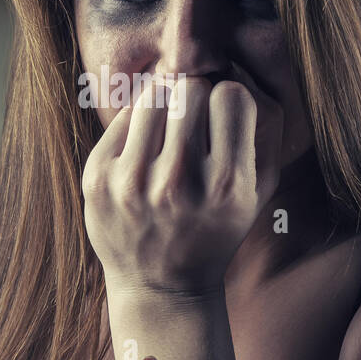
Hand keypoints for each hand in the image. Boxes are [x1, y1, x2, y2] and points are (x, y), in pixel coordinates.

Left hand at [80, 65, 283, 295]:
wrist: (161, 287)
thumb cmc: (215, 230)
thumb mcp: (257, 194)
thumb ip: (262, 133)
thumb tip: (239, 72)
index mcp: (227, 188)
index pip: (231, 97)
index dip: (230, 103)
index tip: (224, 121)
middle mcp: (179, 184)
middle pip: (191, 89)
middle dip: (196, 99)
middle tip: (194, 124)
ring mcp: (133, 183)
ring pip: (153, 94)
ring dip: (165, 104)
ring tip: (169, 130)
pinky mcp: (98, 180)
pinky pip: (123, 117)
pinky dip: (138, 124)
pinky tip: (144, 149)